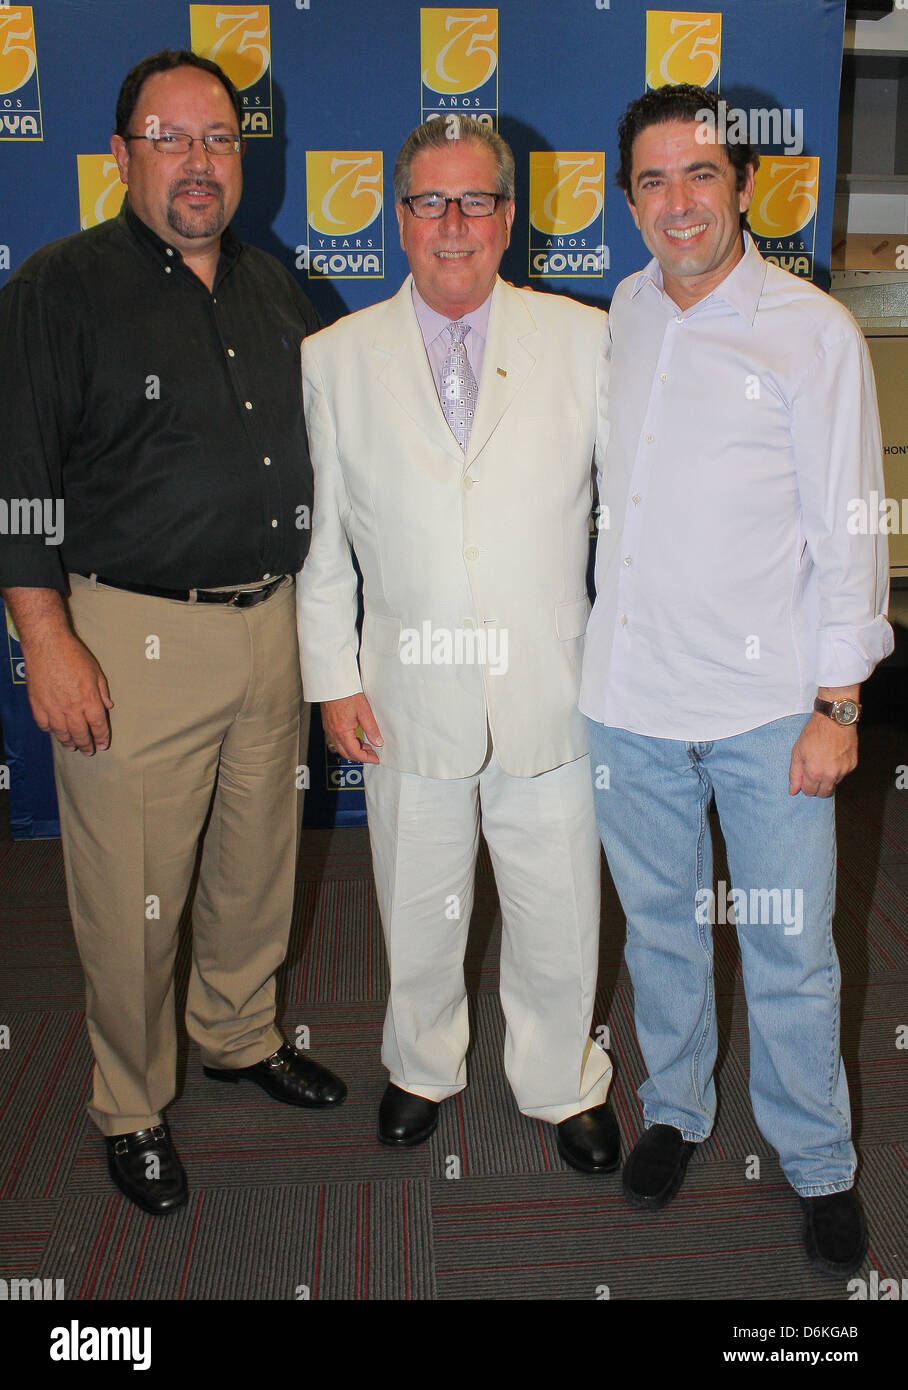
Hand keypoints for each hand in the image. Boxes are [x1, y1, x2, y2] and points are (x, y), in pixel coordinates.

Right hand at [24, 630, 112, 754]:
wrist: (47, 645)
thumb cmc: (74, 655)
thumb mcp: (96, 671)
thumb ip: (102, 691)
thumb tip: (108, 706)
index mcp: (89, 699)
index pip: (98, 725)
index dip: (102, 737)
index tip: (103, 745)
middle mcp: (72, 707)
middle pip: (80, 733)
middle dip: (86, 744)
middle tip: (89, 751)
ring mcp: (53, 707)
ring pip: (61, 732)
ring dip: (68, 741)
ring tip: (73, 747)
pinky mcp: (37, 704)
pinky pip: (44, 724)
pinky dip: (50, 730)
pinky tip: (54, 732)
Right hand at [321, 693, 382, 764]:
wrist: (333, 682)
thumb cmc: (346, 693)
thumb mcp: (364, 711)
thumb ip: (371, 729)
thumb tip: (377, 741)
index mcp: (342, 731)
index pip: (354, 753)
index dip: (366, 758)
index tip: (375, 758)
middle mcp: (333, 732)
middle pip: (346, 753)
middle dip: (360, 756)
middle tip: (372, 754)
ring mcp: (329, 728)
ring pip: (341, 747)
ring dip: (353, 749)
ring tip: (366, 744)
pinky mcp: (328, 724)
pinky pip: (336, 739)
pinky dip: (347, 742)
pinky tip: (356, 736)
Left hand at [788, 712, 856, 796]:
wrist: (834, 719)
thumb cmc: (814, 733)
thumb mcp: (797, 752)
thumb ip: (795, 774)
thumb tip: (793, 791)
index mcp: (815, 773)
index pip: (809, 792)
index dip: (805, 786)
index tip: (805, 778)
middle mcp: (831, 775)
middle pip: (824, 793)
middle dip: (817, 787)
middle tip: (814, 774)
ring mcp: (844, 770)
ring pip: (834, 784)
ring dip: (828, 779)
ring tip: (824, 761)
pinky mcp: (853, 764)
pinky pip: (844, 774)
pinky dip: (838, 770)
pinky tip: (833, 757)